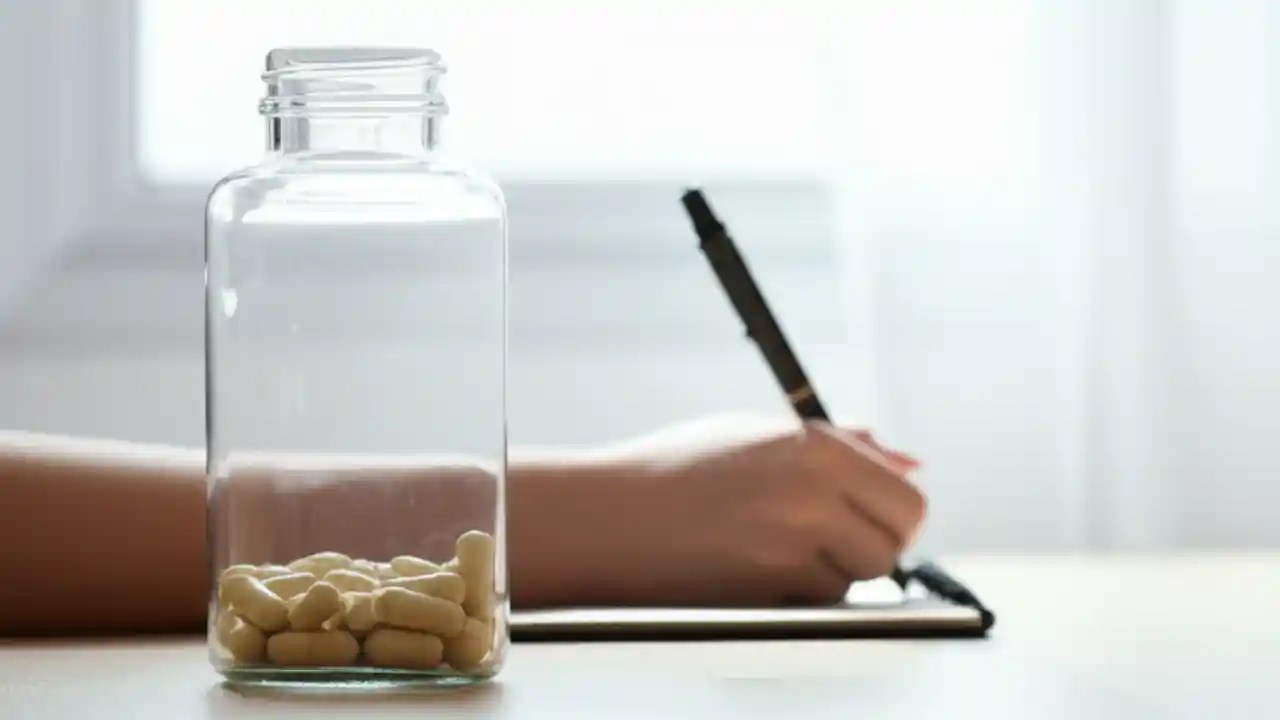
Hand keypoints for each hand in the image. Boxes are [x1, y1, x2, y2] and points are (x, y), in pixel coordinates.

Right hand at [513, 416, 925, 606]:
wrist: (608, 517)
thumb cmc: (677, 469)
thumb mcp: (760, 434)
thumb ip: (843, 446)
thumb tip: (910, 463)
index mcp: (814, 446)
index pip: (905, 498)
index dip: (893, 514)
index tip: (873, 518)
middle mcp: (811, 495)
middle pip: (892, 547)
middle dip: (870, 548)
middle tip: (828, 538)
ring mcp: (790, 547)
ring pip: (854, 581)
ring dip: (831, 573)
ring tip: (773, 547)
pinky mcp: (768, 592)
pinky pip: (814, 604)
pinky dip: (797, 595)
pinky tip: (752, 568)